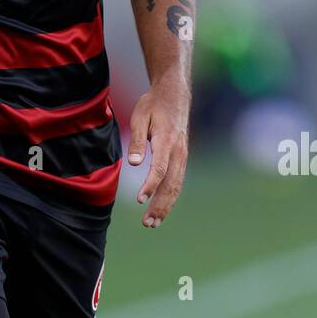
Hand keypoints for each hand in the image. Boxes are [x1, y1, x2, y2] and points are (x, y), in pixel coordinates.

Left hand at [126, 78, 189, 227]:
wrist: (174, 94)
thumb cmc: (153, 104)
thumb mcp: (140, 116)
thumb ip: (137, 141)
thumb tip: (133, 164)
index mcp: (166, 141)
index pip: (160, 168)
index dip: (150, 186)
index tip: (139, 199)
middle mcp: (178, 151)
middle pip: (171, 184)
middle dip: (159, 205)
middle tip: (147, 223)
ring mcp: (182, 156)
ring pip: (176, 186)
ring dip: (166, 206)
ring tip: (153, 223)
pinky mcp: (182, 158)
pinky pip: (177, 182)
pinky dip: (170, 198)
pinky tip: (161, 209)